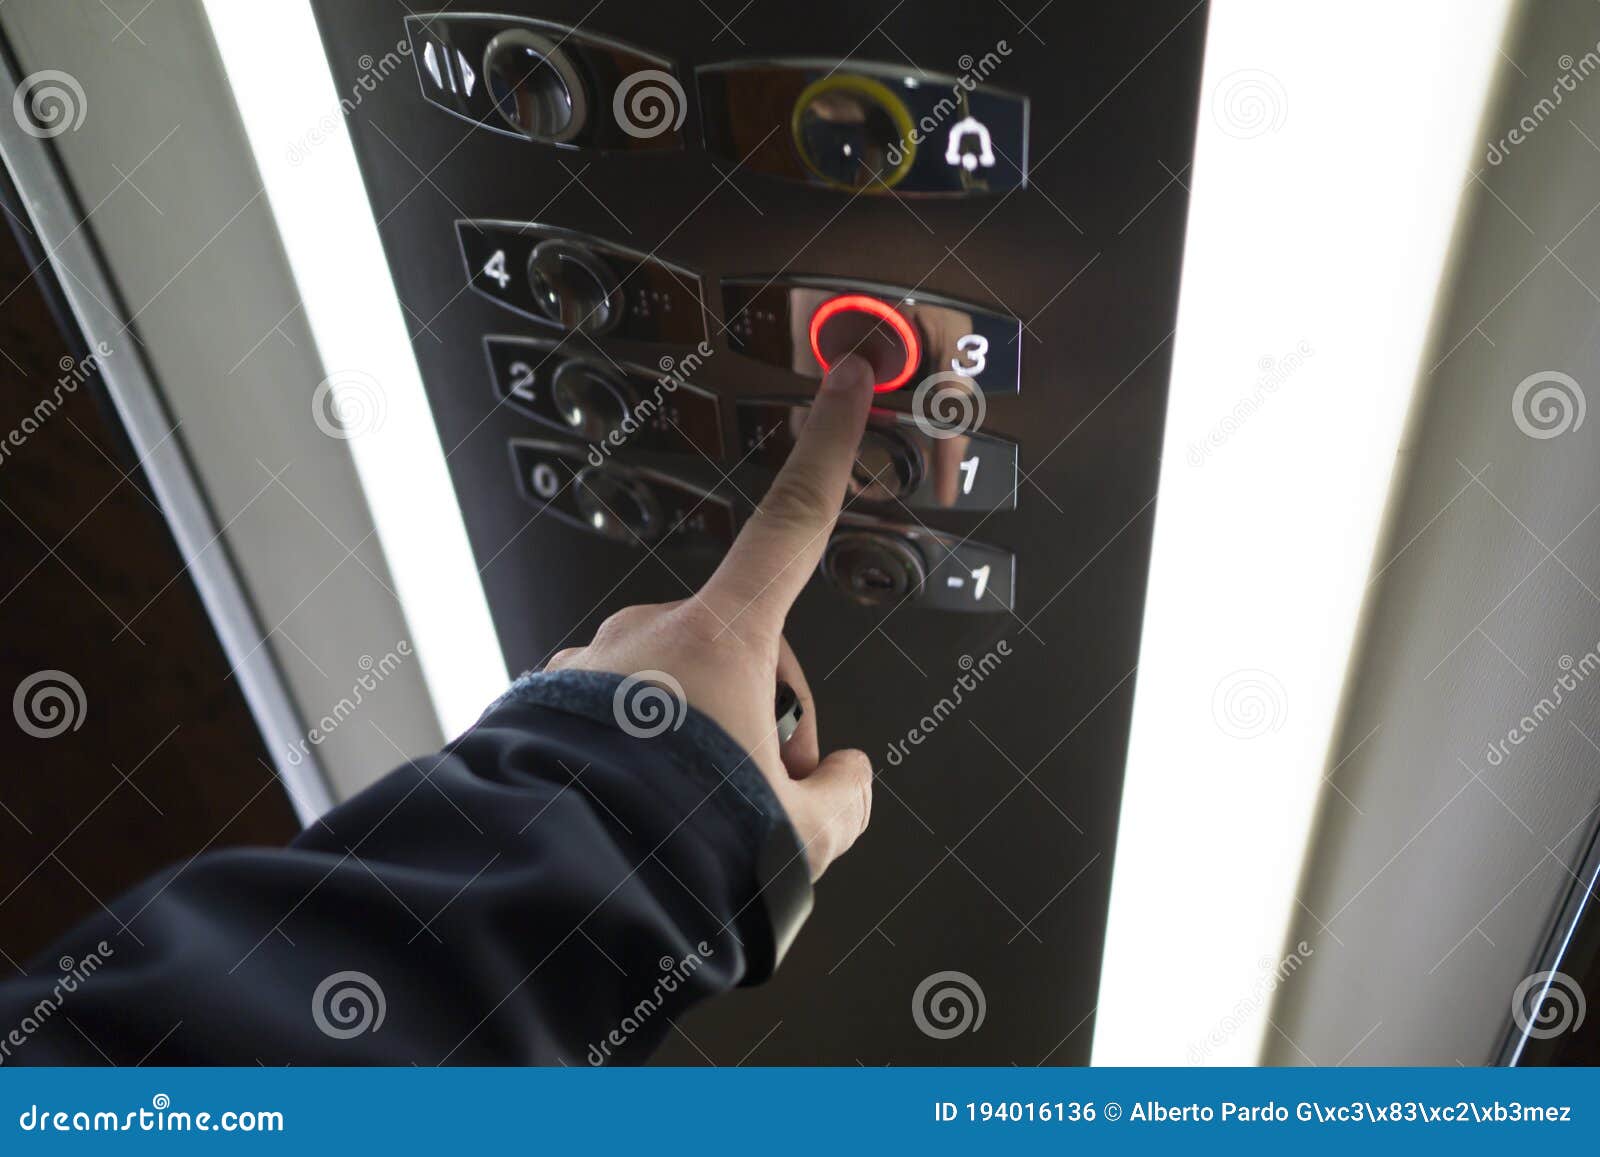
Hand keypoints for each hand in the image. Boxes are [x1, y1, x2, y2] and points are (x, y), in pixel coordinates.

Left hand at [546, 356, 877, 878]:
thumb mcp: (797, 836)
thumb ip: (842, 799)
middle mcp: (655, 631)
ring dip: (697, 738)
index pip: (798, 519)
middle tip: (763, 793)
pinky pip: (616, 708)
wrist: (552, 880)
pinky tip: (636, 806)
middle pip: (745, 646)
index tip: (845, 376)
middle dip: (766, 714)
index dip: (832, 446)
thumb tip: (845, 778)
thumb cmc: (666, 843)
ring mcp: (595, 661)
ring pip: (678, 685)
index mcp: (726, 638)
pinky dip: (635, 748)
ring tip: (688, 815)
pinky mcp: (549, 698)